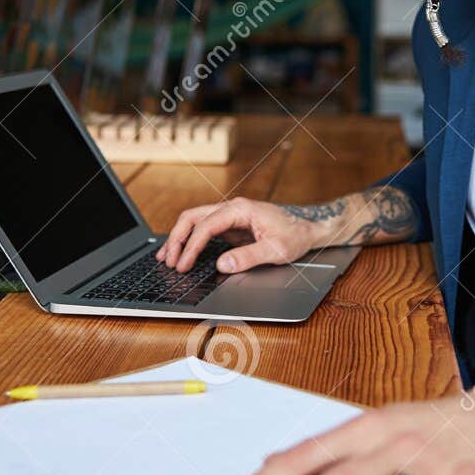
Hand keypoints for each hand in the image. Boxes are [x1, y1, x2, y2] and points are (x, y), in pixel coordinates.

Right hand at [157, 197, 323, 272]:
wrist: (308, 229)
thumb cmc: (295, 236)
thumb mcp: (276, 250)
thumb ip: (249, 257)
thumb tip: (222, 265)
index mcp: (241, 210)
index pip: (206, 226)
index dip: (191, 246)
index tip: (184, 265)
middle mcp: (232, 209)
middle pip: (193, 218)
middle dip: (177, 239)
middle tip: (169, 261)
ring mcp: (230, 216)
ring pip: (195, 222)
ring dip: (179, 238)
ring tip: (166, 257)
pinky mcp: (230, 226)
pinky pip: (204, 230)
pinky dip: (190, 241)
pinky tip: (182, 253)